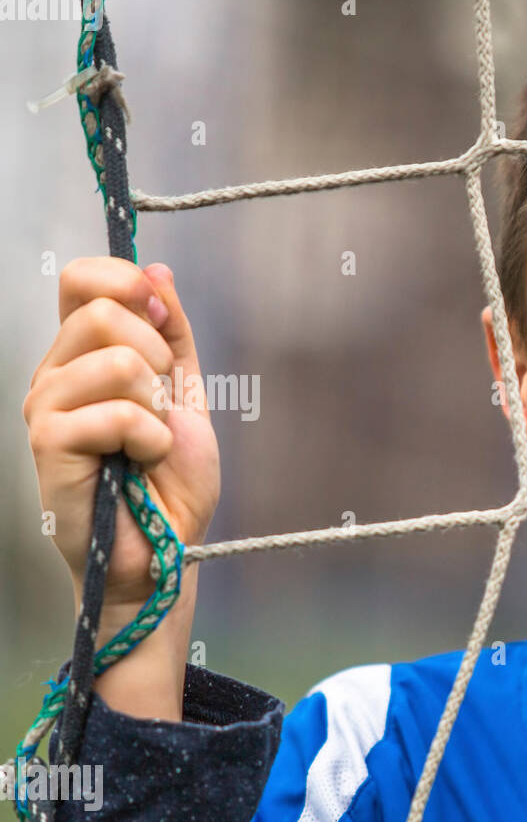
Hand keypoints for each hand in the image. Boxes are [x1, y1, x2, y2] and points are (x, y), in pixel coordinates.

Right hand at [24, 258, 219, 627]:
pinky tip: (140, 464)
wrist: (164, 550)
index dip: (127, 283)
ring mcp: (46, 407)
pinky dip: (151, 440)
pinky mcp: (49, 443)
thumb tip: (156, 271)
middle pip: (103, 311)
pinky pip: (118, 412)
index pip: (82, 280)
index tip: (161, 318)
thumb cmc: (168, 483)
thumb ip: (172, 334)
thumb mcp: (185, 395)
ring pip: (118, 360)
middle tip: (161, 405)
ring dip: (157, 407)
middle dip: (158, 357)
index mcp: (83, 357)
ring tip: (149, 443)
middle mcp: (55, 374)